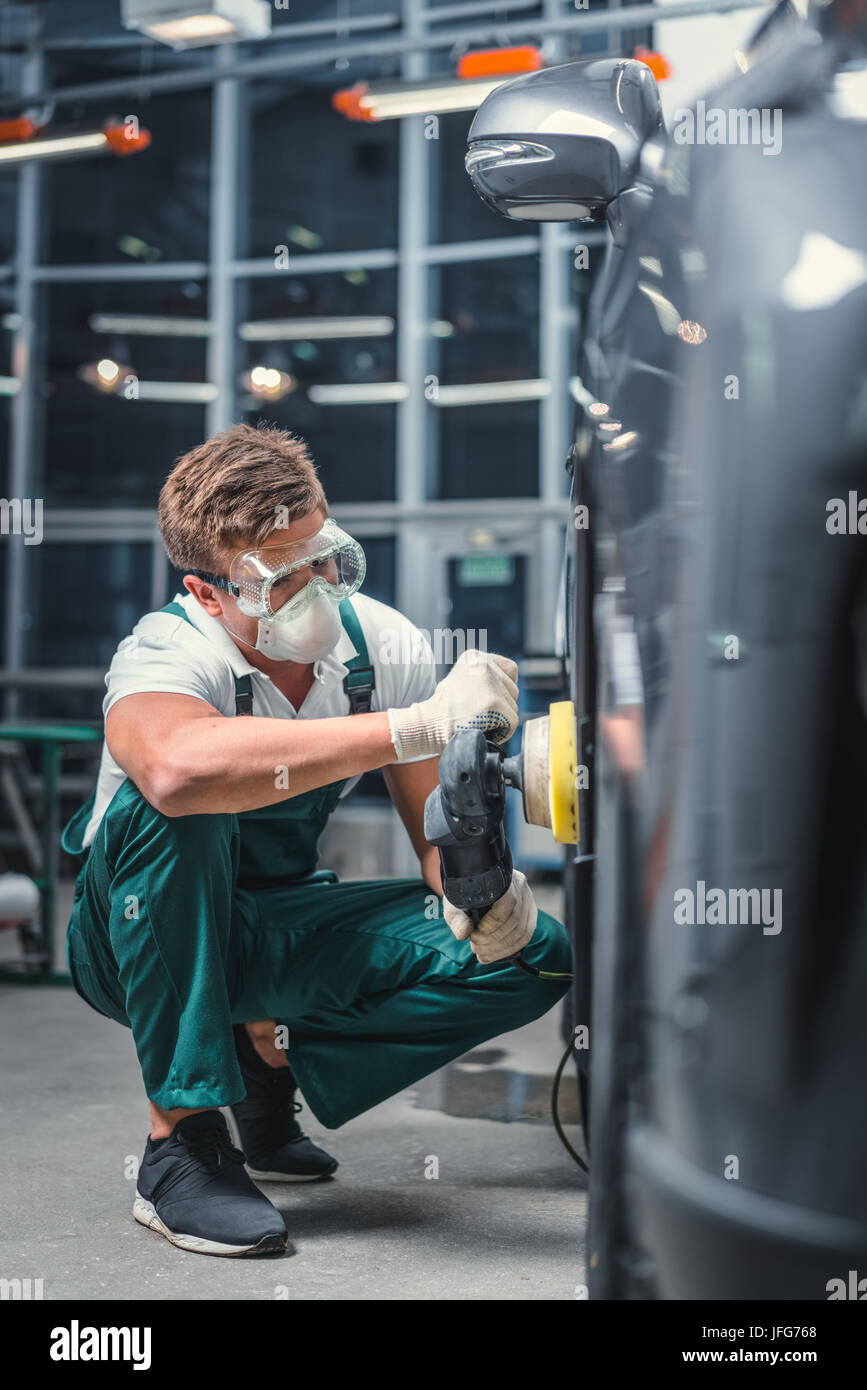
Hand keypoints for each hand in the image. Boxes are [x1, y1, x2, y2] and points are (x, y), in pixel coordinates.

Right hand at [387, 649, 518, 762]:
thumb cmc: (444, 709)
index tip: (486, 700)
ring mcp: (490, 683)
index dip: (503, 689)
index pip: (510, 669)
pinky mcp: (495, 703)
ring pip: (513, 707)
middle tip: (477, 713)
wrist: (428, 725)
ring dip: (500, 720)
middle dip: (502, 706)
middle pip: (513, 690)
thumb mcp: (460, 679)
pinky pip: (512, 722)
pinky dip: (502, 732)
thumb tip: (505, 686)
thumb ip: (483, 677)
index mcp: (475, 656)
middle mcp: (484, 664)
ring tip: (476, 720)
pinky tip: (482, 729)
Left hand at [442, 869, 537, 964]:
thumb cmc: (462, 893)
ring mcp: (528, 901)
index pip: (507, 902)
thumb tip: (463, 934)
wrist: (472, 885)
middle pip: (515, 921)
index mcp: (503, 878)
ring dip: (500, 949)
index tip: (475, 933)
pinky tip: (492, 954)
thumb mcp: (454, 903)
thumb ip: (457, 918)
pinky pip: (525, 937)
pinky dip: (508, 950)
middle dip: (493, 941)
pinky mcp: (529, 915)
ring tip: (481, 953)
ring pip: (522, 932)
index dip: (492, 923)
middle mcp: (520, 887)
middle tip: (474, 947)